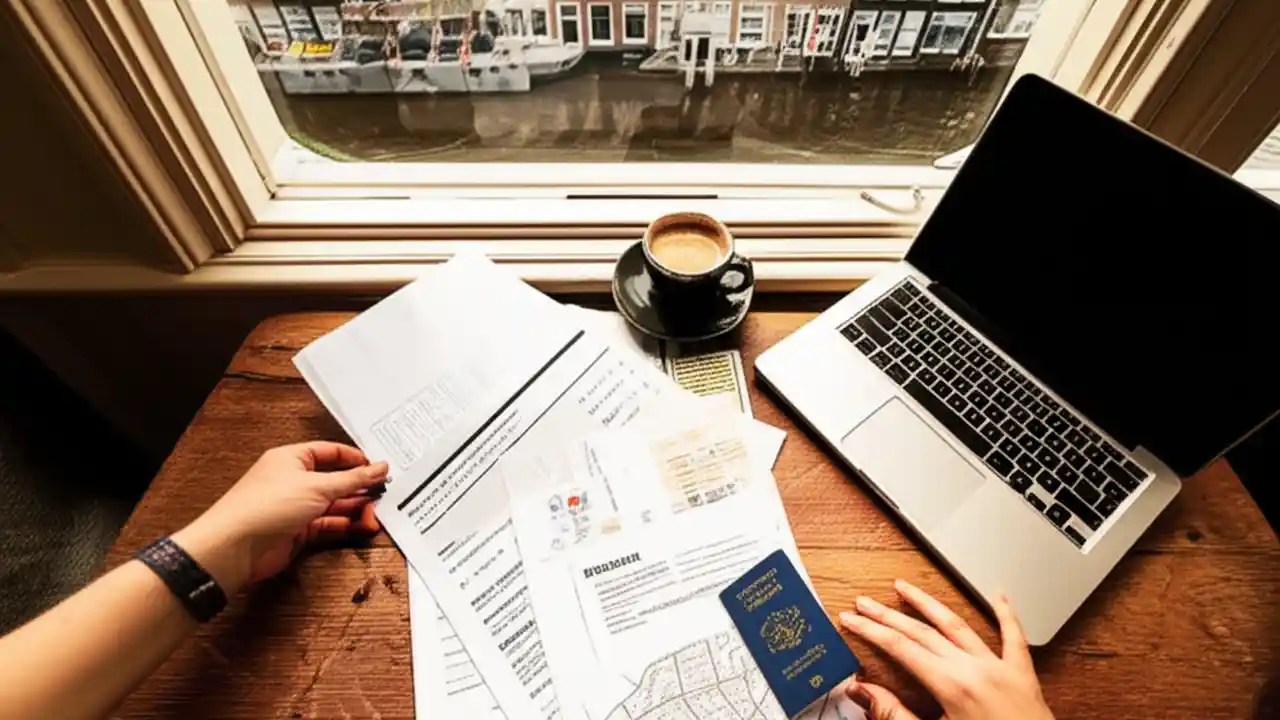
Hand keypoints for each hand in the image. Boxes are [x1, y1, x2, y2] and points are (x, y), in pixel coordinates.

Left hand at [172, 442, 388, 592]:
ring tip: (378, 513)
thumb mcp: (317, 486)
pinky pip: (327, 523)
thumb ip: (352, 479)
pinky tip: (363, 527)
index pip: (330, 452)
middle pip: (334, 479)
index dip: (355, 459)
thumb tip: (379, 467)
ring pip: (333, 504)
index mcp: (292, 458)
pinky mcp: (297, 530)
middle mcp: (294, 480)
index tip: (379, 468)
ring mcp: (295, 506)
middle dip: (359, 487)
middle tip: (384, 493)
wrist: (236, 547)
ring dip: (355, 508)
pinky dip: (345, 525)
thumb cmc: (267, 506)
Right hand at [838, 580, 1052, 719]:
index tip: (850, 619)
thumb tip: (861, 692)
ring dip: (929, 605)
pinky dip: (1006, 614)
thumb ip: (895, 714)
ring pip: (958, 625)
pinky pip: (1015, 638)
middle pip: (922, 632)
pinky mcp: (1022, 676)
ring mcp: (1000, 669)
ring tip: (906, 588)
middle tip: (864, 602)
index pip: (900, 647)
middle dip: (888, 615)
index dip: (870, 630)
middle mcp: (975, 669)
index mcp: (951, 686)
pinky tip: (999, 595)